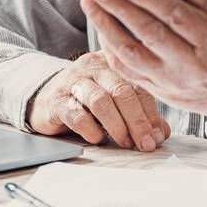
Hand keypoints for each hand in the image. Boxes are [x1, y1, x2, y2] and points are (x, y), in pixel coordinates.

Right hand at [27, 51, 170, 151]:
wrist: (46, 99)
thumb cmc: (86, 101)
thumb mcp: (115, 102)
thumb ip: (139, 113)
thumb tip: (160, 133)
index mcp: (113, 61)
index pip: (138, 84)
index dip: (151, 112)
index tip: (158, 137)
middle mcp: (93, 65)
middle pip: (121, 91)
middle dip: (137, 121)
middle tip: (146, 144)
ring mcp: (73, 80)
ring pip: (100, 101)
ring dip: (117, 126)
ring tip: (125, 143)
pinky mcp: (56, 99)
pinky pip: (77, 115)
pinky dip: (91, 130)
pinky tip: (98, 139)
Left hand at [80, 0, 206, 121]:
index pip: (176, 17)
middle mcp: (191, 66)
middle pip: (148, 34)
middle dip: (119, 8)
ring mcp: (172, 81)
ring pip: (131, 55)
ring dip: (105, 27)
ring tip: (90, 3)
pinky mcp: (158, 91)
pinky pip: (127, 71)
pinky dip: (110, 48)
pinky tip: (100, 27)